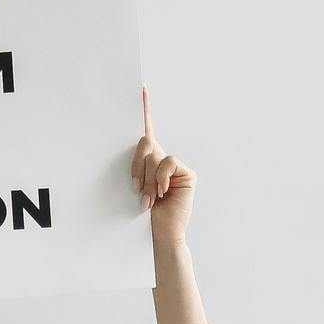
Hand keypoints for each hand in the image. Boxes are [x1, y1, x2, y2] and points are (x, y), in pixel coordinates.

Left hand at [133, 88, 194, 256]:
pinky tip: (162, 193)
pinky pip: (168, 162)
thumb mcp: (136, 185)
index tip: (140, 89)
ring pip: (154, 154)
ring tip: (148, 199)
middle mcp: (162, 160)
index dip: (144, 109)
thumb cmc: (144, 213)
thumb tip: (146, 142)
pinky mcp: (186, 173)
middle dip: (137, 166)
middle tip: (138, 189)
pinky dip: (160, 177)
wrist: (160, 234)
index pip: (147, 131)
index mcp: (148, 162)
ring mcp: (176, 166)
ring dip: (146, 179)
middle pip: (145, 143)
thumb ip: (140, 163)